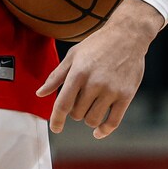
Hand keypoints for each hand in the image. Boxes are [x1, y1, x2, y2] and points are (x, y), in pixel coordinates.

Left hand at [36, 0, 163, 137]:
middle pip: (77, 113)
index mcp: (78, 72)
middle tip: (79, 101)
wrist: (127, 36)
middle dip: (74, 112)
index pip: (63, 103)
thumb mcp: (73, 56)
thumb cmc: (96, 45)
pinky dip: (104, 130)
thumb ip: (56, 76)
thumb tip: (39, 93)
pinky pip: (114, 122)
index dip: (56, 119)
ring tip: (89, 107)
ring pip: (93, 119)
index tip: (55, 128)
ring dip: (87, 119)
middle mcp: (95, 83)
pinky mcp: (126, 95)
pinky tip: (98, 131)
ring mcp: (112, 90)